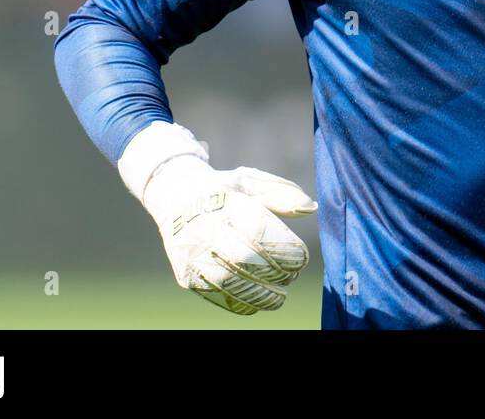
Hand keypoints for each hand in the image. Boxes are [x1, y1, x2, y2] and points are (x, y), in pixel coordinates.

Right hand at [118, 121, 316, 313]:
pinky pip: (215, 295)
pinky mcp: (185, 275)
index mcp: (225, 202)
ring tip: (280, 295)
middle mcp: (205, 229)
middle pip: (245, 258)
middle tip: (293, 275)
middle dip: (276, 272)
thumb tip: (311, 207)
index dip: (285, 248)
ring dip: (261, 293)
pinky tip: (259, 300)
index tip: (302, 256)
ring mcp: (192, 254)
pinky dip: (241, 302)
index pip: (259, 230)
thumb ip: (282, 193)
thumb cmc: (224, 189)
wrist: (173, 197)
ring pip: (230, 282)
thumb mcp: (250, 182)